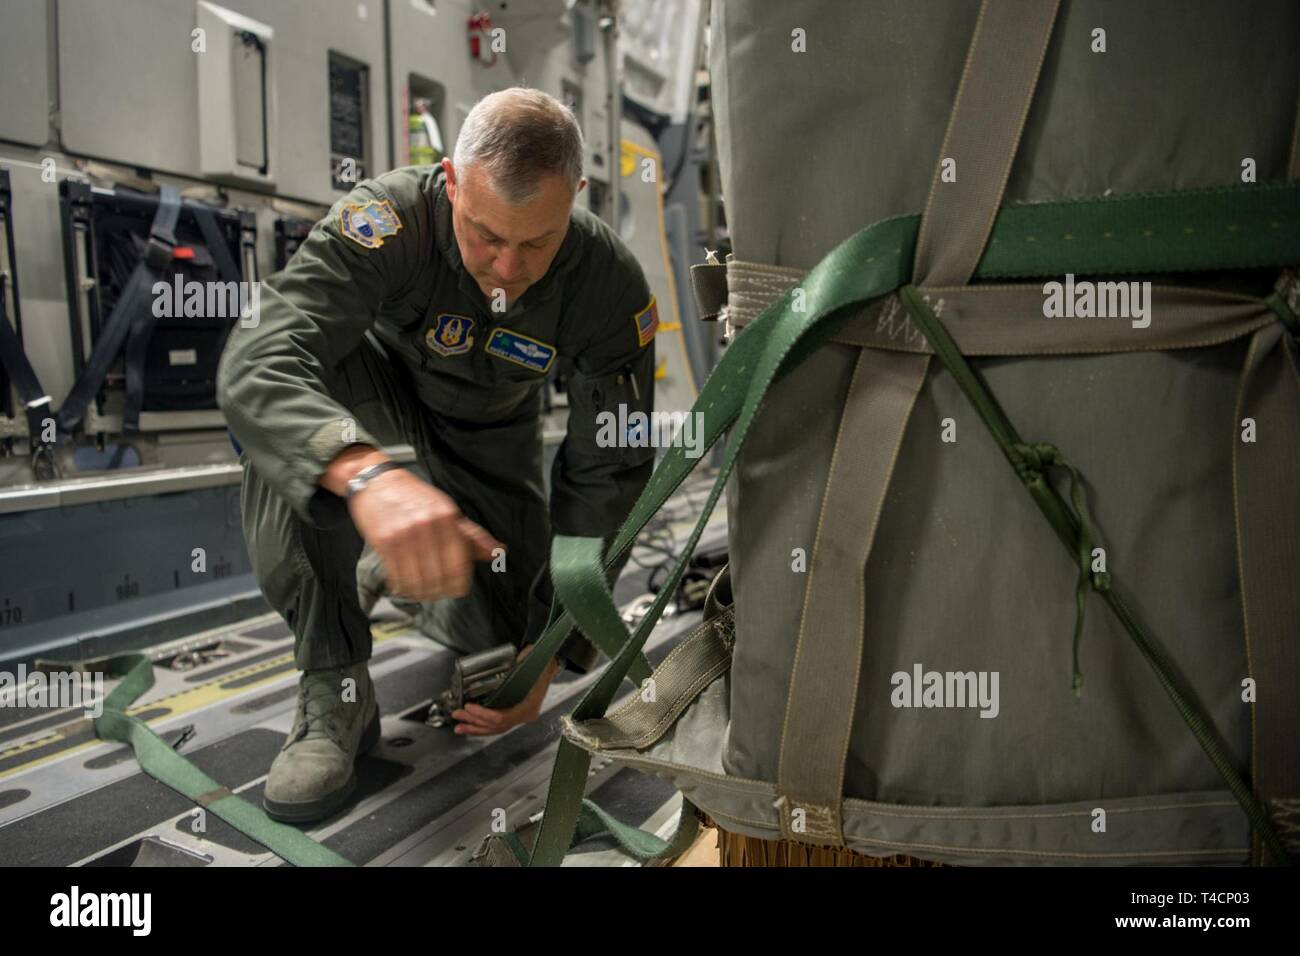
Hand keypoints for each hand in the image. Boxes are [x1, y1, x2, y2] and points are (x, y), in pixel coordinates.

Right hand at [340, 457, 503, 601]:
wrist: (377, 482)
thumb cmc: (414, 497)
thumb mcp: (447, 510)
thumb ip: (472, 535)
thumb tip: (498, 551)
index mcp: (446, 517)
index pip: (459, 564)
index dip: (460, 585)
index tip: (458, 590)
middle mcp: (427, 525)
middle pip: (439, 576)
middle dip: (440, 591)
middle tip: (438, 593)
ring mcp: (404, 534)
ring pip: (418, 581)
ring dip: (421, 593)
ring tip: (422, 592)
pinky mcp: (384, 541)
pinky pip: (397, 577)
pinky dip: (403, 588)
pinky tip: (405, 586)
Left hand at [452, 645, 558, 735]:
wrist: (548, 663)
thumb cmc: (538, 662)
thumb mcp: (525, 666)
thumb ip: (509, 674)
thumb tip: (490, 680)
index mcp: (529, 707)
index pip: (502, 718)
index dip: (483, 715)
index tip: (469, 707)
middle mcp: (525, 715)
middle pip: (496, 725)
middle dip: (474, 721)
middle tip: (458, 715)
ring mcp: (521, 716)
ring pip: (495, 728)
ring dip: (475, 727)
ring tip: (460, 726)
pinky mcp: (514, 713)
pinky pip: (497, 724)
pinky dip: (483, 725)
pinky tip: (471, 725)